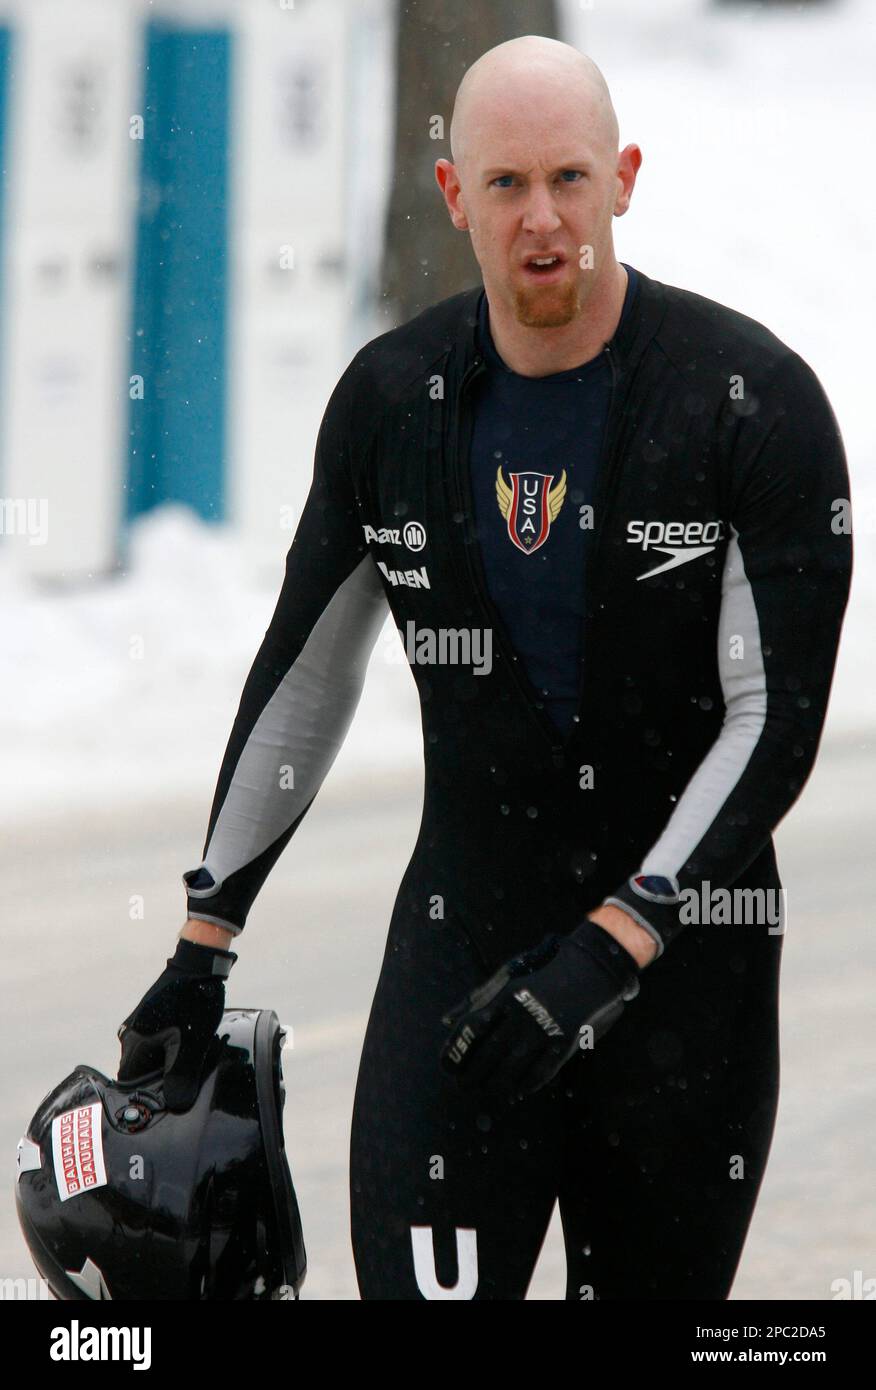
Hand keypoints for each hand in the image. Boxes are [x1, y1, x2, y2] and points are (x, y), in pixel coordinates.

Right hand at [117, 937, 236, 1111]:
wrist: (199, 964)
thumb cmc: (193, 1004)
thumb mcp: (190, 1045)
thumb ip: (181, 1077)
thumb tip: (176, 1106)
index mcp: (133, 1045)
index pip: (129, 1084)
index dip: (144, 1095)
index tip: (163, 1101)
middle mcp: (130, 1035)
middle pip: (139, 1072)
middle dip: (157, 1081)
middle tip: (181, 1087)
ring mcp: (140, 1024)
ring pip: (150, 1057)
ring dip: (166, 1064)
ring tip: (187, 1067)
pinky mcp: (152, 1016)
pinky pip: (156, 1043)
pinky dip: (169, 1051)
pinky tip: (187, 1050)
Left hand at [439, 918, 639, 1098]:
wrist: (590, 969)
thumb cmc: (544, 973)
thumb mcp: (508, 978)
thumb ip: (478, 999)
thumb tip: (446, 1020)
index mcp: (505, 997)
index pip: (472, 1029)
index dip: (456, 1050)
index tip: (446, 1066)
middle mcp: (522, 1015)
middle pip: (490, 1053)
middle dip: (472, 1074)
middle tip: (463, 1085)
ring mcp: (544, 1030)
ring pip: (513, 1068)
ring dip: (496, 1085)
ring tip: (487, 1092)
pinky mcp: (564, 1042)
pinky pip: (541, 1072)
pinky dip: (527, 1085)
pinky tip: (517, 1091)